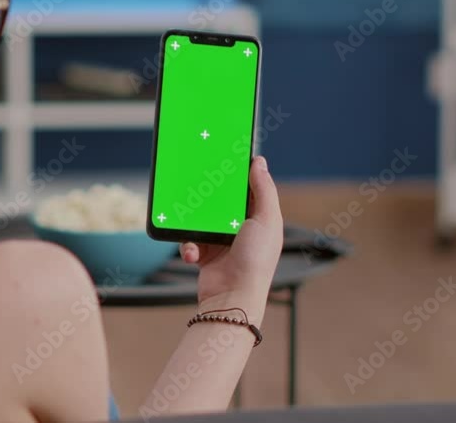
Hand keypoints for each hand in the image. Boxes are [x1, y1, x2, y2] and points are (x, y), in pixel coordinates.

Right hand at [180, 156, 283, 311]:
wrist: (233, 298)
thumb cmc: (255, 261)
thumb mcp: (266, 220)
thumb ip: (264, 190)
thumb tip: (259, 162)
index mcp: (260, 218)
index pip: (249, 189)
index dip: (238, 174)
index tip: (224, 158)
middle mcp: (241, 228)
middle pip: (221, 201)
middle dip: (209, 195)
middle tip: (199, 183)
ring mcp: (222, 241)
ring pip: (201, 219)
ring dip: (195, 223)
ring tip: (194, 228)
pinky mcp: (205, 253)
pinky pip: (190, 240)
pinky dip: (189, 246)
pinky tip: (193, 253)